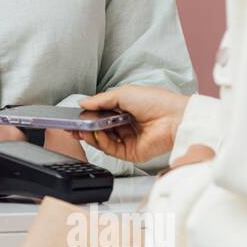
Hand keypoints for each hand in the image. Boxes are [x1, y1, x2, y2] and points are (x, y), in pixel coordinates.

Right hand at [70, 86, 189, 162]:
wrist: (174, 117)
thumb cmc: (155, 101)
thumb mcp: (123, 93)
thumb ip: (101, 100)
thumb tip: (83, 103)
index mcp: (125, 110)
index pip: (101, 116)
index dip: (87, 117)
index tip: (74, 117)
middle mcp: (126, 126)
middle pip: (100, 130)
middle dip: (85, 129)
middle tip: (72, 127)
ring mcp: (128, 140)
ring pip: (103, 141)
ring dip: (91, 136)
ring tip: (83, 129)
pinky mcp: (132, 153)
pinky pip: (111, 150)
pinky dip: (102, 142)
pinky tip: (98, 135)